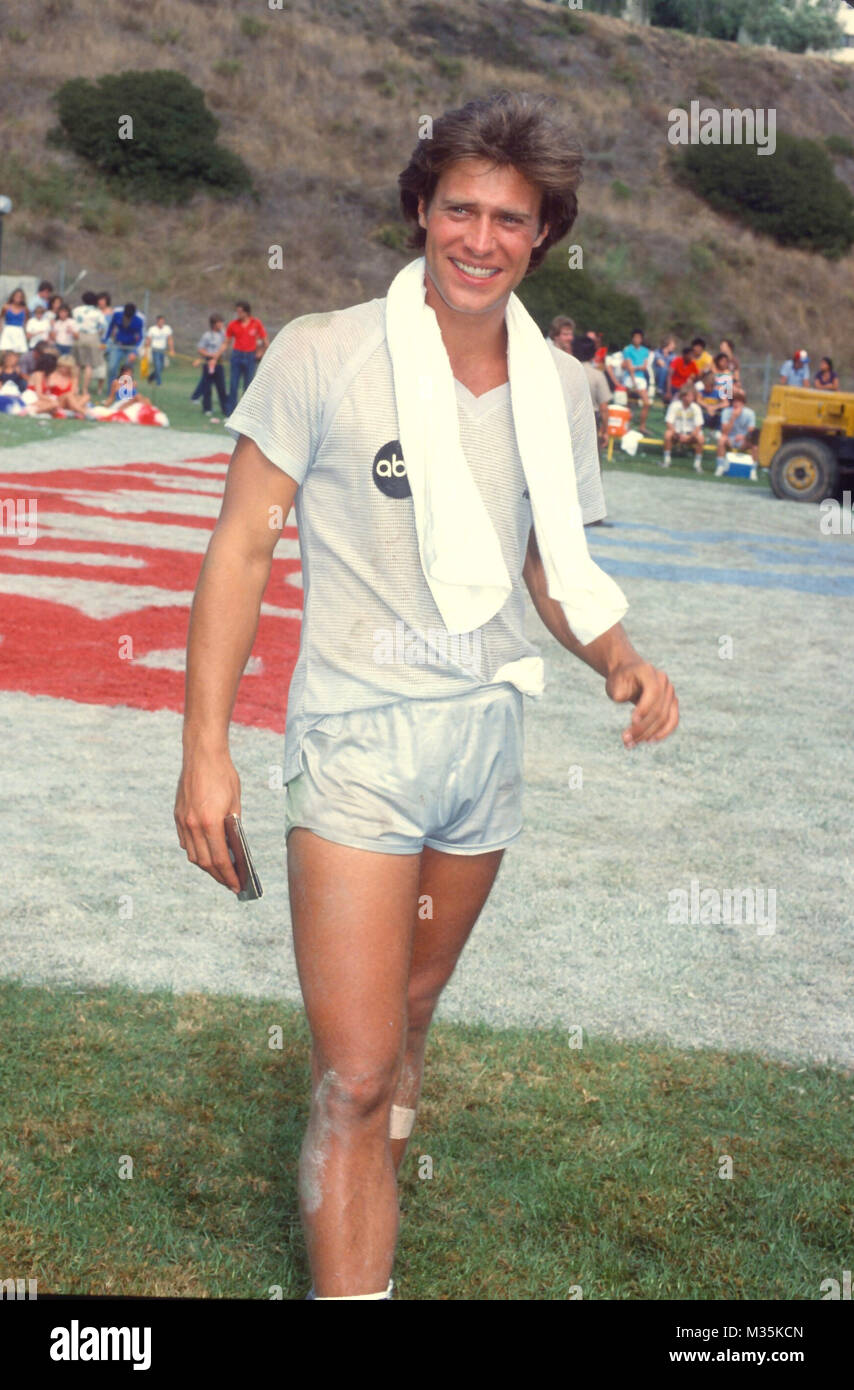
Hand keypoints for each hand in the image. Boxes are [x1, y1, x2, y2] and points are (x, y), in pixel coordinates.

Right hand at [174, 749, 241, 891]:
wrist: (201, 754)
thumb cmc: (223, 775)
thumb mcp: (235, 802)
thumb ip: (233, 827)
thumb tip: (234, 849)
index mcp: (210, 822)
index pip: (220, 859)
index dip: (229, 875)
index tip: (237, 886)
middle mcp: (193, 825)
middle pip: (204, 862)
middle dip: (218, 876)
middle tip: (231, 884)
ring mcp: (182, 821)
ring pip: (192, 854)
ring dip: (206, 866)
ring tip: (220, 872)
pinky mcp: (177, 815)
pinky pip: (185, 842)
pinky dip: (195, 851)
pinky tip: (206, 854)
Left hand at [605, 660, 678, 747]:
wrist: (629, 673)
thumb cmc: (620, 679)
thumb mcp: (614, 683)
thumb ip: (618, 691)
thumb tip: (624, 702)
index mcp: (649, 672)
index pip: (653, 692)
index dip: (645, 708)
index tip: (632, 722)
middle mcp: (663, 681)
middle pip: (658, 709)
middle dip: (642, 727)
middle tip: (625, 740)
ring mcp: (670, 693)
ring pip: (665, 718)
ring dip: (649, 734)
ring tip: (631, 744)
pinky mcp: (672, 704)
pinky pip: (672, 721)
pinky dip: (662, 733)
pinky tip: (648, 740)